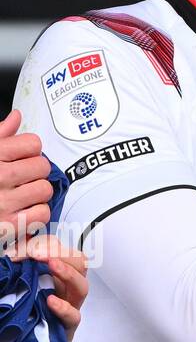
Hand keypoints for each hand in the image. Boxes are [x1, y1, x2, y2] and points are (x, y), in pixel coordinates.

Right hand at [0, 111, 53, 246]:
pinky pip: (42, 213)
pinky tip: (21, 210)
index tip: (20, 157)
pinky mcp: (8, 225)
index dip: (29, 151)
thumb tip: (16, 117)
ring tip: (20, 195)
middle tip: (20, 178)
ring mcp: (3, 202)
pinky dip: (36, 214)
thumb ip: (0, 135)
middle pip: (42, 166)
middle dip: (34, 172)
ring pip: (45, 190)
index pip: (33, 143)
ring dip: (36, 193)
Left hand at [8, 234, 88, 341]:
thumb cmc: (19, 308)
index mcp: (54, 274)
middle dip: (63, 255)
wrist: (12, 341)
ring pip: (82, 286)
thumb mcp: (18, 280)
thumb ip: (21, 258)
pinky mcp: (65, 329)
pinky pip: (74, 316)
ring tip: (52, 265)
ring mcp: (68, 307)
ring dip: (68, 273)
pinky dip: (64, 308)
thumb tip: (22, 241)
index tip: (27, 249)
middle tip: (40, 253)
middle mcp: (64, 289)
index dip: (48, 246)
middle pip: (79, 264)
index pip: (62, 251)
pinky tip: (50, 301)